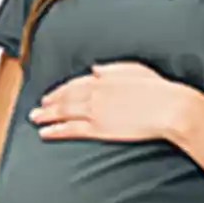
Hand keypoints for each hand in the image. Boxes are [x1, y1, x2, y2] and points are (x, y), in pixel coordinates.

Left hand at [29, 62, 196, 142]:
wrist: (170, 108)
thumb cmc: (159, 90)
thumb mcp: (135, 70)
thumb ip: (112, 69)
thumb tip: (96, 69)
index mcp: (103, 78)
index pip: (75, 84)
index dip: (61, 90)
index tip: (52, 94)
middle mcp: (94, 92)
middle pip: (65, 97)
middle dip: (49, 102)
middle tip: (38, 107)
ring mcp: (94, 110)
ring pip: (63, 112)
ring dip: (46, 116)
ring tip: (34, 119)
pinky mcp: (98, 127)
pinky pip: (70, 129)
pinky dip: (55, 130)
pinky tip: (44, 133)